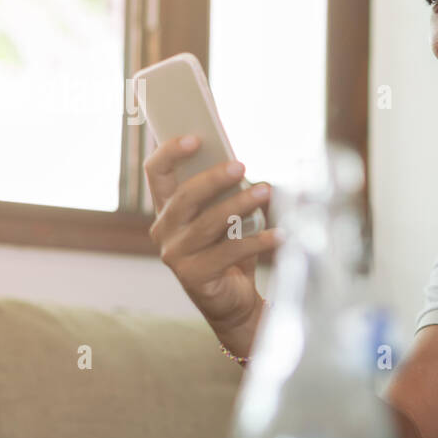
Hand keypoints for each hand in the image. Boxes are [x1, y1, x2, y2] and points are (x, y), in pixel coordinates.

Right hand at [144, 135, 281, 348]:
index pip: (156, 173)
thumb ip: (223, 194)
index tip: (196, 137)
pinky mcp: (193, 276)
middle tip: (241, 165)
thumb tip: (238, 163)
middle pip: (185, 196)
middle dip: (214, 178)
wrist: (232, 300)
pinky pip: (229, 252)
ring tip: (267, 191)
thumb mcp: (225, 218)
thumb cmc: (229, 250)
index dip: (171, 152)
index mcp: (166, 209)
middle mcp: (163, 230)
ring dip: (241, 204)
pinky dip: (259, 241)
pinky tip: (281, 234)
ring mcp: (175, 255)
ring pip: (209, 222)